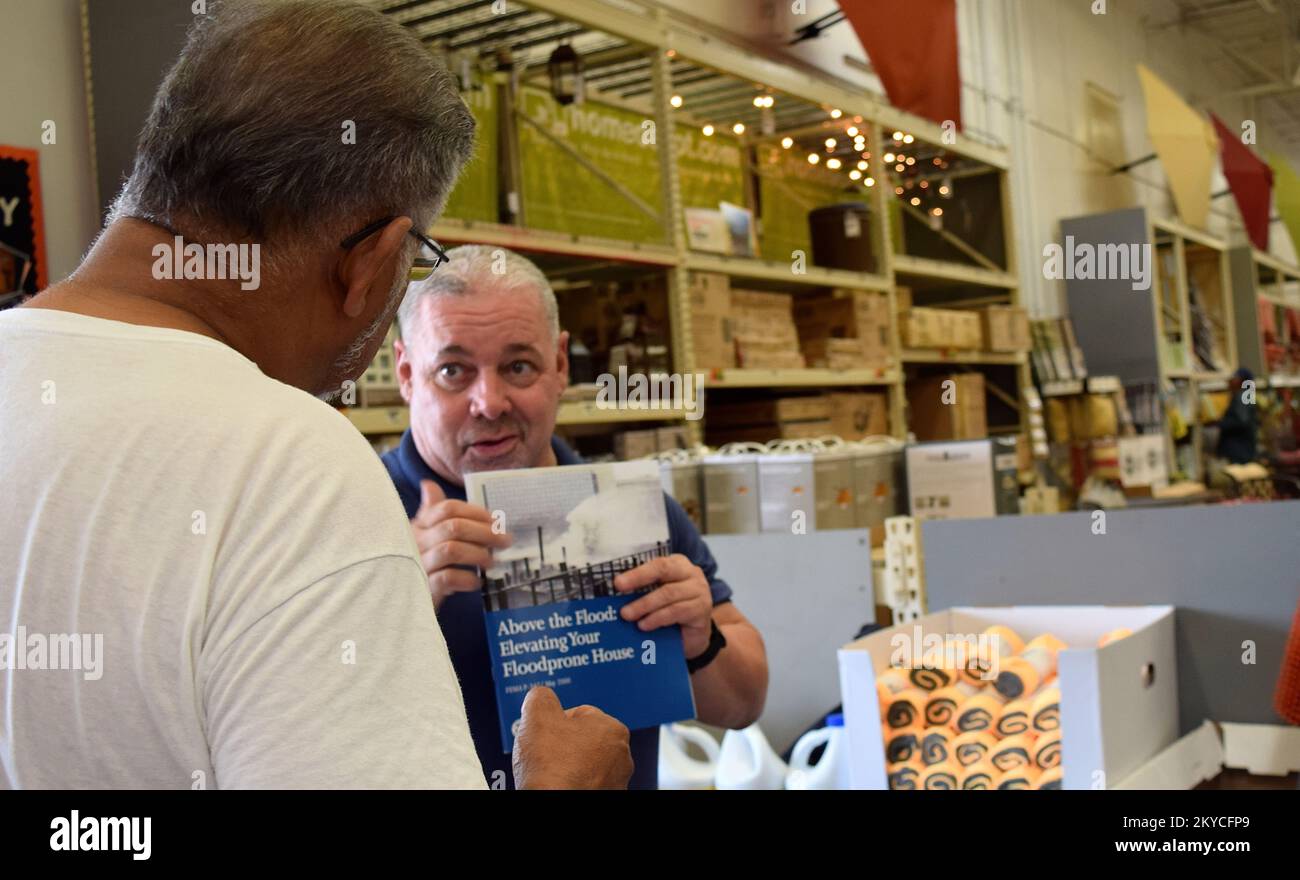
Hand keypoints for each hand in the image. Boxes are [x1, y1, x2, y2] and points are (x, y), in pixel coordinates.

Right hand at [410, 479, 510, 609]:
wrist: (400, 603)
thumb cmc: (418, 566)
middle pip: (454, 527)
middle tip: (505, 541)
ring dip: (478, 554)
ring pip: (451, 550)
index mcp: (417, 526)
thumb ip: (430, 513)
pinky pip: (447, 578)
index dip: (475, 512)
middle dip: (485, 532)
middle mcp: (415, 543)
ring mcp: (417, 566)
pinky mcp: (423, 589)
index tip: (495, 521)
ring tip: (492, 562)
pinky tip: (476, 583)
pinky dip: (467, 579)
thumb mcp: (423, 538)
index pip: (447, 508)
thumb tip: (428, 485)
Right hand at [512, 686, 632, 789]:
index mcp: (614, 728)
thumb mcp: (537, 714)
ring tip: (552, 773)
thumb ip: (541, 696)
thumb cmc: (551, 767)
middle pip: (583, 741)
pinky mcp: (607, 797)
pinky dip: (574, 784)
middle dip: (564, 746)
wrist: (551, 803)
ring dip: (569, 767)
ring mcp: (617, 782)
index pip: (579, 715)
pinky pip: (586, 785)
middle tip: (546, 755)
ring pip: (585, 766)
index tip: (545, 736)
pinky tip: (559, 786)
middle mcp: (623, 756)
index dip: (555, 724)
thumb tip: (541, 695)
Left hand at [614, 554, 713, 658]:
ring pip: (669, 593)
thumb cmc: (669, 612)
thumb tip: (614, 593)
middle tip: (619, 592)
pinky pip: (677, 611)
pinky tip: (645, 625)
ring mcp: (699, 590)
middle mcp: (691, 572)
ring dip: (645, 605)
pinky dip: (658, 618)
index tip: (617, 583)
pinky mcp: (702, 609)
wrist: (693, 636)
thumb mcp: (655, 597)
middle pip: (663, 570)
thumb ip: (641, 591)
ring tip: (628, 615)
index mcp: (677, 564)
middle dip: (638, 580)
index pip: (656, 563)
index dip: (636, 572)